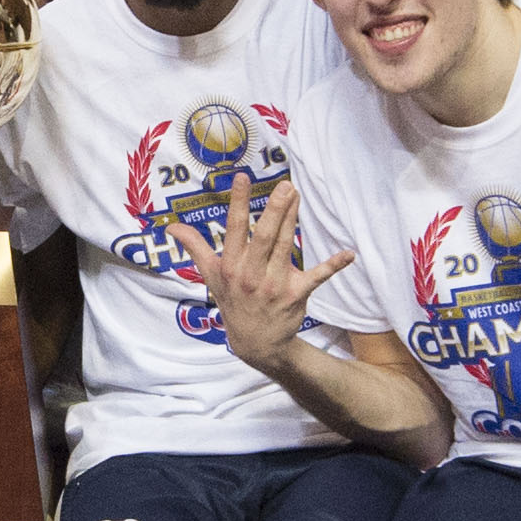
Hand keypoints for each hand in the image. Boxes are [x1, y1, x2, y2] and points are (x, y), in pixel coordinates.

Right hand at [186, 172, 349, 370]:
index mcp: (231, 266)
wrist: (256, 343)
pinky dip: (334, 265)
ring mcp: (274, 285)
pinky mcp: (296, 294)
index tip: (242, 177)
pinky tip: (349, 253)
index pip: (234, 230)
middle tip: (285, 186)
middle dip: (274, 211)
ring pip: (285, 247)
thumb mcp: (211, 277)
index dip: (238, 203)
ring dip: (293, 221)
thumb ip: (195, 248)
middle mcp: (251, 275)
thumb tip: (172, 227)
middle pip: (264, 237)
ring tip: (296, 196)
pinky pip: (317, 277)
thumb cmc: (233, 302)